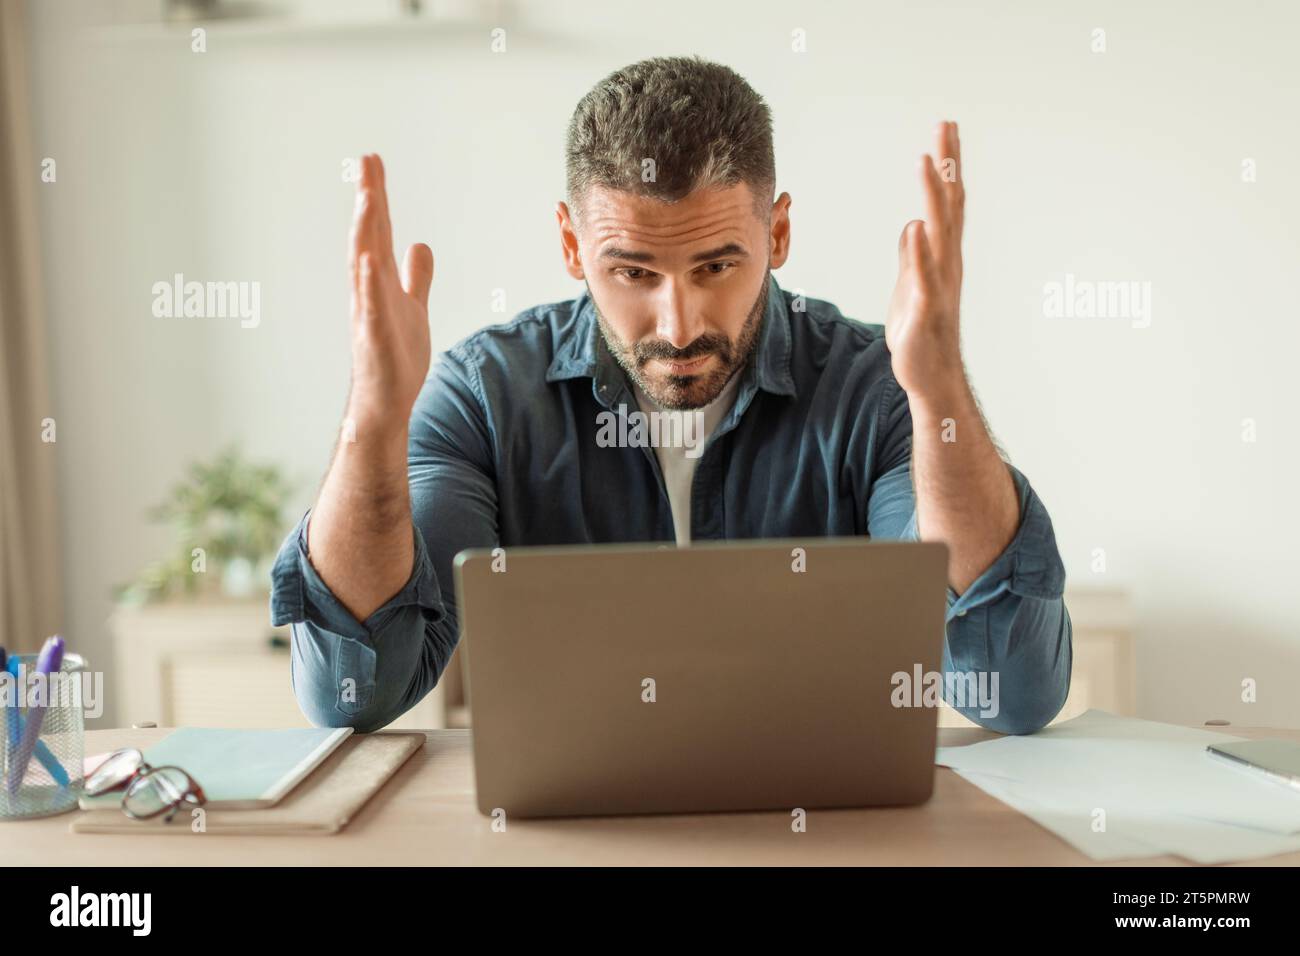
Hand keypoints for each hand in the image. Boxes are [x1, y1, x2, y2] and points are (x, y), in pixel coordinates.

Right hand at [346, 154, 433, 434]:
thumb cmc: (396, 358)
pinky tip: (370, 260)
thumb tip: (419, 244)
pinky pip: (372, 307)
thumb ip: (415, 276)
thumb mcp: (413, 307)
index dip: (376, 197)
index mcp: (380, 282)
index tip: (373, 162)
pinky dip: (370, 282)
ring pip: (364, 265)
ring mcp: (369, 313)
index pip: (377, 231)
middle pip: (368, 237)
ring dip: (364, 231)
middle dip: (368, 199)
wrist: (386, 402)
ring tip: (368, 197)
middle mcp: (369, 292)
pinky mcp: (375, 338)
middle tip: (368, 160)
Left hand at [885, 121, 965, 400]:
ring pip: (939, 233)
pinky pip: (922, 277)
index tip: (946, 129)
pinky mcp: (924, 310)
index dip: (946, 165)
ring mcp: (938, 284)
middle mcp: (946, 263)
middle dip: (947, 165)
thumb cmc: (921, 331)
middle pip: (949, 205)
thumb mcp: (911, 285)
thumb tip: (914, 225)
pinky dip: (919, 252)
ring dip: (934, 197)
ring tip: (927, 161)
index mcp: (942, 255)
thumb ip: (913, 256)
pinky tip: (915, 227)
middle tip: (946, 125)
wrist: (930, 375)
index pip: (947, 201)